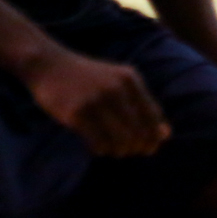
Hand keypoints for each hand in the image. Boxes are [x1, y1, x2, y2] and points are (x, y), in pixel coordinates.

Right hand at [25, 48, 168, 157]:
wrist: (50, 65)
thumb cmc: (88, 79)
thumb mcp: (119, 83)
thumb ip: (143, 106)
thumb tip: (166, 136)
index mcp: (130, 80)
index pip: (152, 117)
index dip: (153, 137)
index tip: (149, 148)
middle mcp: (117, 89)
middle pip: (139, 132)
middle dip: (137, 147)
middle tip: (129, 151)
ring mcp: (97, 101)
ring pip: (121, 140)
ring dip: (120, 151)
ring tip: (114, 149)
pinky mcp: (78, 113)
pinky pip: (99, 143)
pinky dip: (102, 149)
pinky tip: (98, 146)